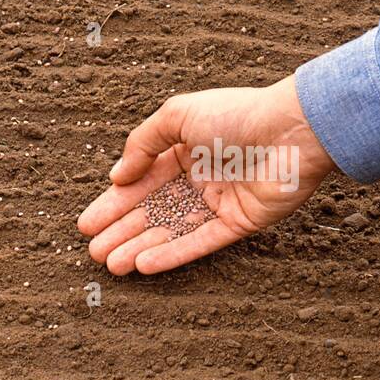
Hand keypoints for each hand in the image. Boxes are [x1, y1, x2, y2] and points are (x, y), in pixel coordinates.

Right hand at [78, 75, 336, 274]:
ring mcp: (220, 202)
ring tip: (112, 264)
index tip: (87, 224)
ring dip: (141, 247)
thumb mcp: (178, 116)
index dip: (114, 203)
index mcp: (185, 149)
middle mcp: (201, 177)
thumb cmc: (237, 115)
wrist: (292, 131)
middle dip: (122, 231)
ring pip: (173, 230)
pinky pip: (201, 242)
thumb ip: (142, 144)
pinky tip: (145, 264)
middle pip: (153, 210)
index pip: (141, 181)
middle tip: (94, 252)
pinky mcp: (239, 223)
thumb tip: (117, 176)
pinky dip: (173, 254)